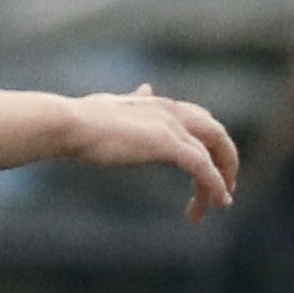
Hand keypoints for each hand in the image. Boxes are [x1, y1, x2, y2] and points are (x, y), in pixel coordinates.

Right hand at [64, 85, 241, 219]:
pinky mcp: (166, 143)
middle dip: (226, 161)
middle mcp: (171, 110)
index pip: (200, 120)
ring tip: (219, 203)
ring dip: (219, 181)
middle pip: (216, 133)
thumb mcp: (114, 105)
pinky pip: (203, 167)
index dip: (210, 144)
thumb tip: (146, 88)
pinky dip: (214, 184)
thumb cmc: (82, 119)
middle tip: (225, 189)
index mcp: (159, 104)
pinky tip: (217, 201)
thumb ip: (135, 101)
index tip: (210, 168)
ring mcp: (170, 125)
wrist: (68, 124)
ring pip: (213, 153)